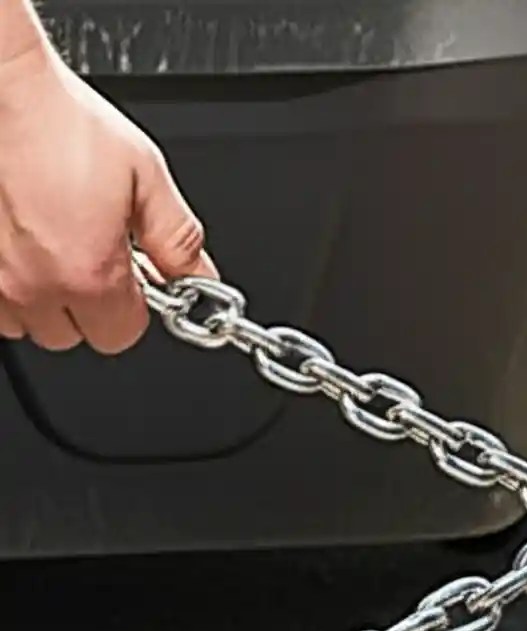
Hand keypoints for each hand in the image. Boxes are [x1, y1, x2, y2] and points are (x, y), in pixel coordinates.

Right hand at [0, 46, 214, 353]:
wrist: (4, 92)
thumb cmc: (63, 124)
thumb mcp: (146, 178)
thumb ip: (178, 240)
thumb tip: (200, 277)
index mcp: (88, 273)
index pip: (122, 335)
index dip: (136, 306)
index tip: (134, 275)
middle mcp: (32, 286)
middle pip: (73, 334)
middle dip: (91, 302)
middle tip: (94, 250)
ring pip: (27, 321)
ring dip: (45, 295)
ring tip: (55, 240)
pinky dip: (9, 280)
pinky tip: (23, 240)